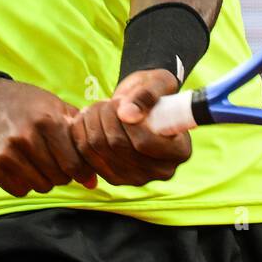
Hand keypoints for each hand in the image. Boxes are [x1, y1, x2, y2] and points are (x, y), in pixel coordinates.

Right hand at [0, 79, 98, 197]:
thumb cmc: (26, 104)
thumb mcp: (55, 106)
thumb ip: (78, 138)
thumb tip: (93, 181)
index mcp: (47, 120)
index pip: (74, 164)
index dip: (80, 170)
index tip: (78, 168)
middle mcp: (26, 137)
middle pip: (59, 178)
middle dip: (62, 173)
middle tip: (55, 161)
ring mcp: (7, 152)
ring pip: (41, 186)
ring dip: (43, 179)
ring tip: (37, 162)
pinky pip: (19, 190)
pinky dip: (24, 183)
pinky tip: (21, 166)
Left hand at [70, 69, 191, 186]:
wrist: (140, 105)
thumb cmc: (154, 91)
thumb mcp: (157, 83)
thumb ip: (146, 95)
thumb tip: (127, 114)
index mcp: (180, 150)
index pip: (144, 142)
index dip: (127, 120)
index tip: (123, 102)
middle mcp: (162, 171)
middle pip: (118, 145)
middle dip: (106, 115)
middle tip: (109, 101)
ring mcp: (137, 178)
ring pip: (99, 149)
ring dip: (92, 121)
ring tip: (99, 107)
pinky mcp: (115, 178)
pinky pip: (87, 157)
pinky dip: (82, 134)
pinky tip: (87, 119)